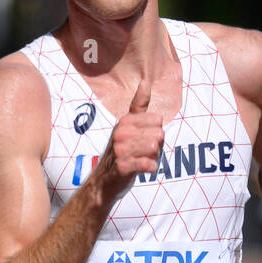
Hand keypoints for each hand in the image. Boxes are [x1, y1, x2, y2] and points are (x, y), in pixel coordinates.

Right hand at [93, 77, 163, 197]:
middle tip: (141, 154)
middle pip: (159, 135)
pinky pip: (149, 164)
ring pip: (155, 149)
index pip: (158, 121)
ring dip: (153, 158)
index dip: (155, 133)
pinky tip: (143, 170)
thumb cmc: (120, 152)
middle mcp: (121, 133)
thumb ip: (138, 105)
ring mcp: (120, 150)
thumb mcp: (126, 126)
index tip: (143, 141)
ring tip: (140, 161)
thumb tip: (145, 81)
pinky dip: (150, 169)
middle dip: (156, 148)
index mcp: (124, 121)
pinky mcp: (123, 167)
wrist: (103, 181)